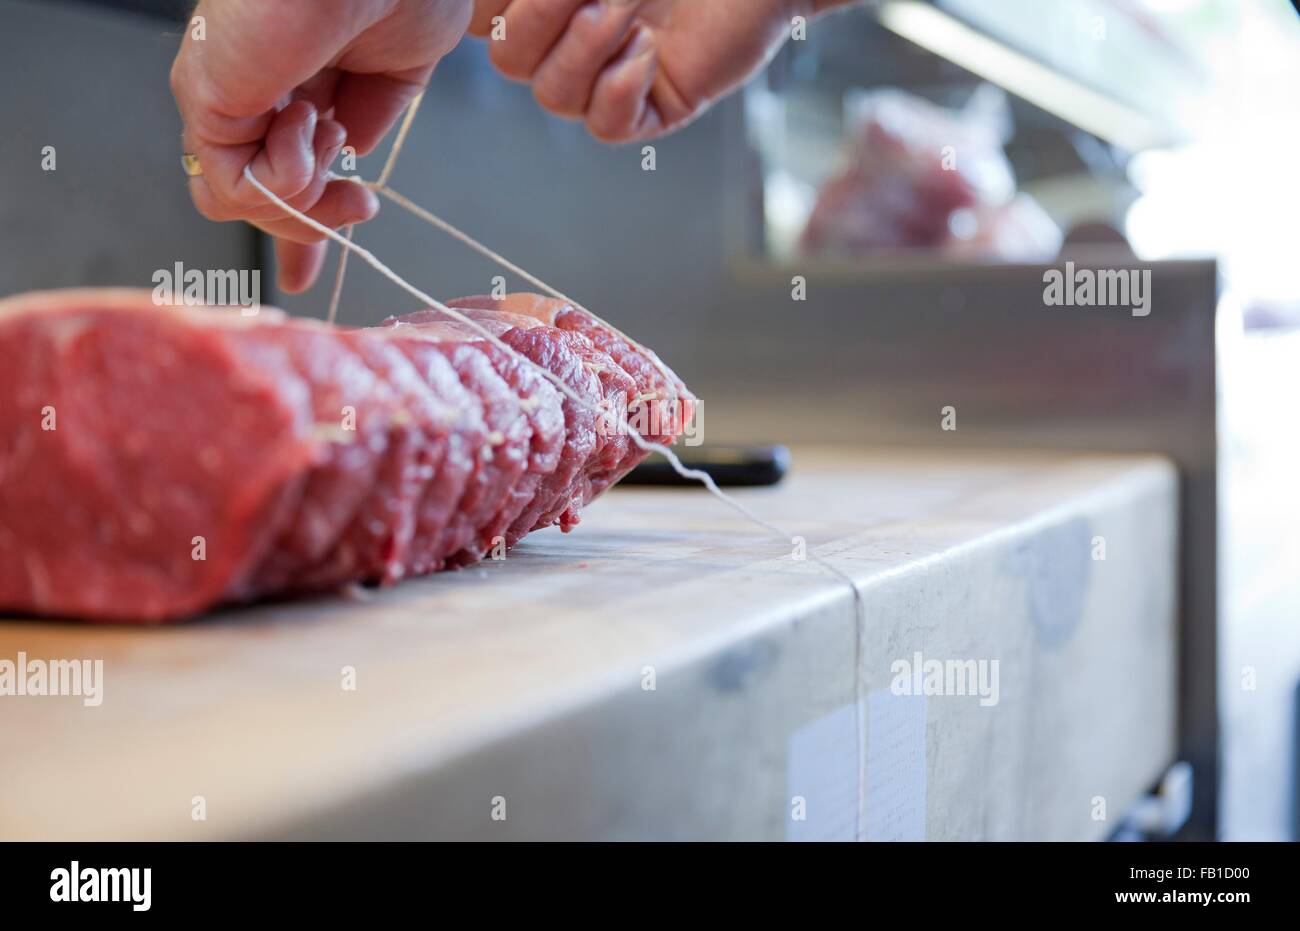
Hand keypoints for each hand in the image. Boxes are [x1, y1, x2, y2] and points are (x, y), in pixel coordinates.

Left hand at [171, 0, 471, 292]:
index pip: (280, 167)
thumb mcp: (403, 68)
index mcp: (294, 77)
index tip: (305, 274)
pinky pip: (240, 188)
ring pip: (242, 202)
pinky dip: (288, 174)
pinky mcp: (209, 102)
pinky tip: (307, 119)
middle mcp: (252, 86)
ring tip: (332, 134)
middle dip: (308, 225)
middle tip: (360, 205)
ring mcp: (225, 95)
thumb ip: (373, 114)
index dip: (298, 225)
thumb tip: (352, 153)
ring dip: (304, 194)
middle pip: (251, 194)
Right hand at [469, 0, 846, 141]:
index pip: (479, 20)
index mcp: (544, 0)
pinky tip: (651, 49)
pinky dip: (620, 88)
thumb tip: (495, 5)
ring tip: (630, 9)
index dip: (492, 5)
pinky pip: (606, 126)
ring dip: (586, 47)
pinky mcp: (654, 110)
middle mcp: (570, 42)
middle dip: (539, 17)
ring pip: (554, 97)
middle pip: (508, 60)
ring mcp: (610, 79)